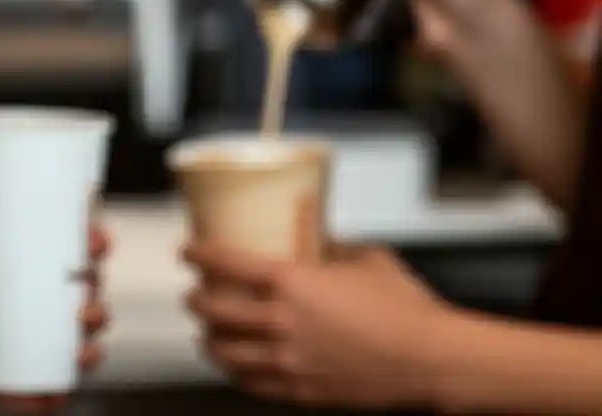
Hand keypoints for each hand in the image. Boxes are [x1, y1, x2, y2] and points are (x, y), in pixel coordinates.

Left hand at [0, 170, 109, 414]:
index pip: (46, 250)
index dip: (79, 241)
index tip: (95, 236)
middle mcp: (12, 306)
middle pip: (70, 293)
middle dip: (93, 290)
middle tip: (89, 290)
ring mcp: (13, 343)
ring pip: (68, 338)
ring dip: (88, 339)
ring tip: (83, 341)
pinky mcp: (7, 380)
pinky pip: (46, 385)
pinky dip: (60, 389)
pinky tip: (60, 389)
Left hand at [183, 243, 450, 408]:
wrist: (432, 361)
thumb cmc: (406, 309)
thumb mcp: (367, 258)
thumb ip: (333, 242)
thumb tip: (315, 230)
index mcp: (293, 283)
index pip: (225, 263)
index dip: (198, 255)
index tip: (188, 251)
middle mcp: (281, 323)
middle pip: (213, 311)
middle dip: (195, 301)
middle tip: (194, 294)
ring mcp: (288, 361)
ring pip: (224, 353)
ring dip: (208, 341)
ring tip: (207, 333)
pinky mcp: (300, 391)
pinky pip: (251, 384)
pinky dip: (236, 373)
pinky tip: (236, 367)